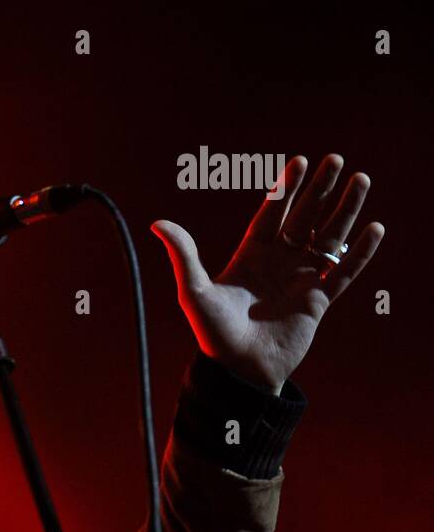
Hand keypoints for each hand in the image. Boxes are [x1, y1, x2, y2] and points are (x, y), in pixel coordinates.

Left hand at [152, 154, 384, 393]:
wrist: (238, 371)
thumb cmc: (214, 334)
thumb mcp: (194, 291)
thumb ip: (183, 254)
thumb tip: (157, 223)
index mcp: (250, 256)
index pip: (272, 214)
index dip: (285, 189)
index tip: (297, 161)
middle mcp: (278, 263)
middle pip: (304, 218)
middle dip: (320, 189)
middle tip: (336, 160)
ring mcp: (300, 280)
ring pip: (328, 238)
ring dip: (346, 211)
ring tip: (361, 180)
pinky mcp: (318, 302)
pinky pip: (343, 273)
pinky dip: (360, 253)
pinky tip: (374, 229)